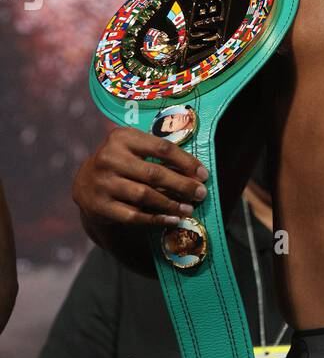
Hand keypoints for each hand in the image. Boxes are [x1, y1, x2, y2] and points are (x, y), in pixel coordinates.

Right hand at [72, 126, 208, 228]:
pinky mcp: (100, 206)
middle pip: (154, 173)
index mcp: (121, 137)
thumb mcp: (133, 150)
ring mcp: (103, 183)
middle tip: (201, 194)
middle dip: (182, 185)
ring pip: (145, 195)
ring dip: (171, 204)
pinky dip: (156, 218)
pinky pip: (134, 215)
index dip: (186, 162)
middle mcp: (109, 158)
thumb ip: (158, 155)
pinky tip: (171, 219)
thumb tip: (196, 174)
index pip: (162, 148)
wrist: (85, 185)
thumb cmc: (121, 164)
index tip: (203, 174)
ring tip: (189, 209)